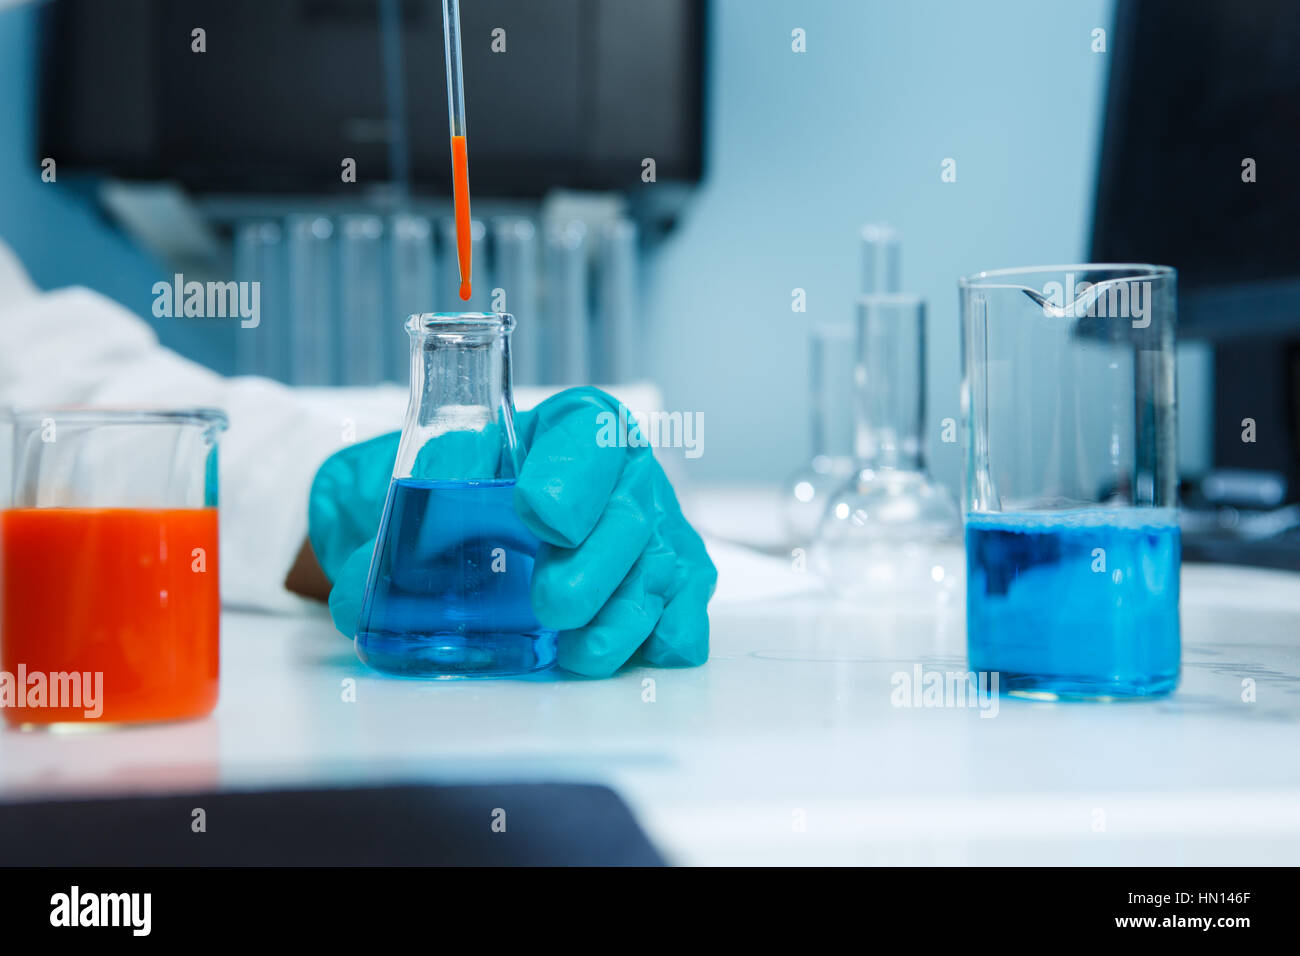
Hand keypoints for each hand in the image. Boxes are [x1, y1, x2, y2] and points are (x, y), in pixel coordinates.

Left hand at [308, 387, 715, 676]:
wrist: (455, 531)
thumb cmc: (443, 496)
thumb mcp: (400, 493)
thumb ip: (376, 536)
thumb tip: (358, 601)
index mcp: (564, 428)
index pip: (588, 433)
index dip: (573, 473)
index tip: (538, 513)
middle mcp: (622, 473)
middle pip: (632, 509)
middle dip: (595, 564)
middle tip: (550, 605)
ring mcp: (652, 531)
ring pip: (662, 566)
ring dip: (625, 615)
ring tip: (579, 654)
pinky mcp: (665, 586)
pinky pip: (684, 612)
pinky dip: (664, 637)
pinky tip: (632, 655)